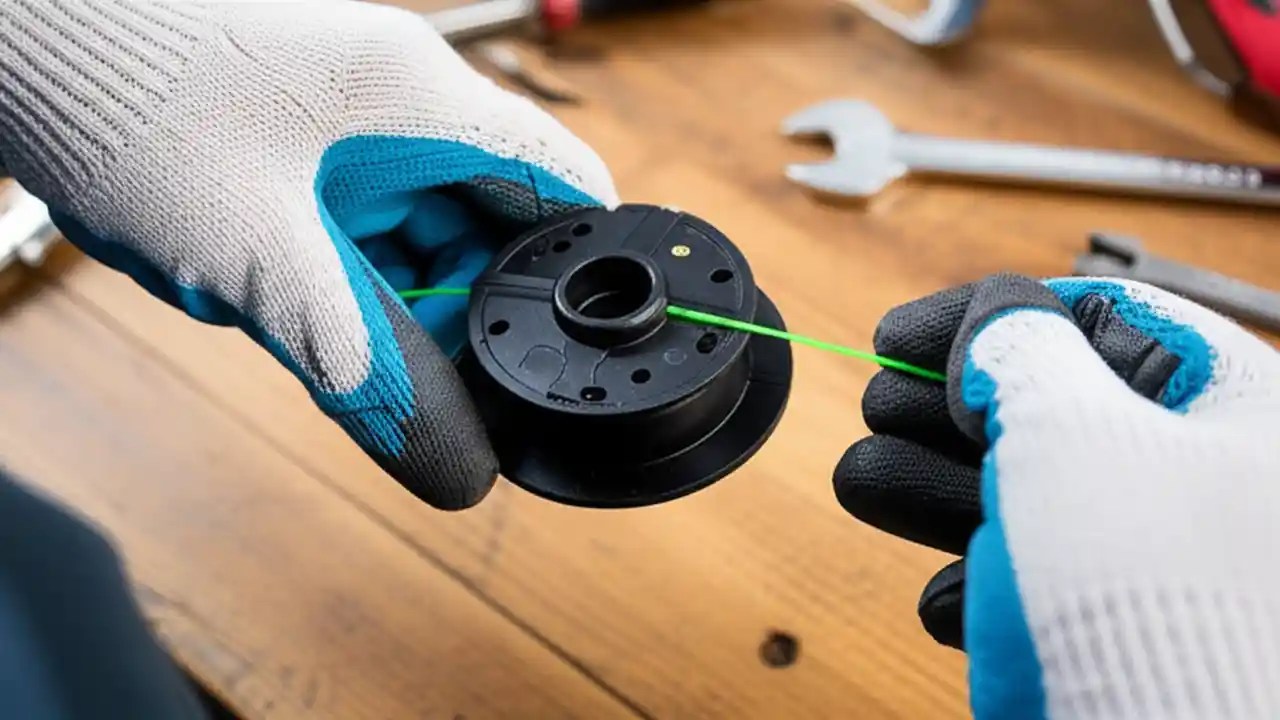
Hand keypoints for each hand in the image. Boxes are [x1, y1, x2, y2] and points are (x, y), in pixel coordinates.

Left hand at [0, 0, 616, 508]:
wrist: (37, 52)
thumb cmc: (138, 122)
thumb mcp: (265, 270)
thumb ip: (371, 373)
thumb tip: (459, 471)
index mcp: (425, 104)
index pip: (566, 189)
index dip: (580, 279)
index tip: (564, 356)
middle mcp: (411, 104)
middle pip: (502, 226)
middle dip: (472, 307)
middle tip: (420, 367)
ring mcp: (366, 122)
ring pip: (434, 236)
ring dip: (406, 298)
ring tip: (329, 321)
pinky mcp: (323, 146)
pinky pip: (376, 228)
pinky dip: (357, 279)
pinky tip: (304, 299)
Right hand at [835, 274, 1279, 717]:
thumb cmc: (1150, 596)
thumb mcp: (1072, 434)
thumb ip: (1020, 354)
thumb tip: (992, 325)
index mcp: (1222, 406)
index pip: (1095, 320)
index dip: (987, 317)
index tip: (899, 335)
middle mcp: (1193, 476)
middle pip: (1048, 406)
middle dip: (944, 406)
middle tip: (880, 403)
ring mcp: (1148, 555)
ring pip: (1024, 495)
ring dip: (931, 487)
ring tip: (864, 480)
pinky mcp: (1107, 624)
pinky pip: (1033, 578)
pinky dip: (978, 580)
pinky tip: (953, 599)